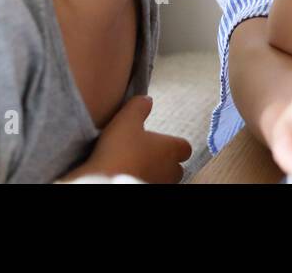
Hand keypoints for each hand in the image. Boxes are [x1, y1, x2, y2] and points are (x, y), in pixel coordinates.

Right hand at [69, 95, 190, 183]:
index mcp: (171, 149)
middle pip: (177, 167)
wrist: (106, 183)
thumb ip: (139, 107)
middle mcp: (171, 170)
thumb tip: (147, 100)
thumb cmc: (120, 151)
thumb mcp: (126, 120)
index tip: (162, 141)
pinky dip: (143, 181)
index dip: (175, 144)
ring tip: (136, 166)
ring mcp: (160, 184)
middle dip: (166, 162)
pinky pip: (149, 185)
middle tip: (148, 155)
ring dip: (154, 173)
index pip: (185, 148)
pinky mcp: (147, 191)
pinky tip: (128, 175)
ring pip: (164, 179)